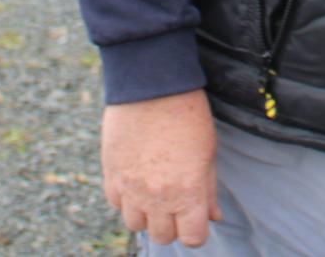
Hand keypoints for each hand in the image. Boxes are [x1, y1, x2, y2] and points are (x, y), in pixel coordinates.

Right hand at [101, 89, 221, 247]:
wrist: (152, 85)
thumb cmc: (187, 115)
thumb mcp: (208, 152)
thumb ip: (209, 189)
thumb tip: (213, 216)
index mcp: (188, 192)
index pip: (192, 238)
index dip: (195, 230)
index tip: (196, 218)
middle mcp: (158, 197)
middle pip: (163, 236)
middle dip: (172, 224)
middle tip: (176, 203)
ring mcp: (131, 188)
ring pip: (136, 225)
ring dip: (146, 214)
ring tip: (154, 192)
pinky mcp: (111, 174)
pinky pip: (116, 204)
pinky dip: (126, 198)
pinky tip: (136, 179)